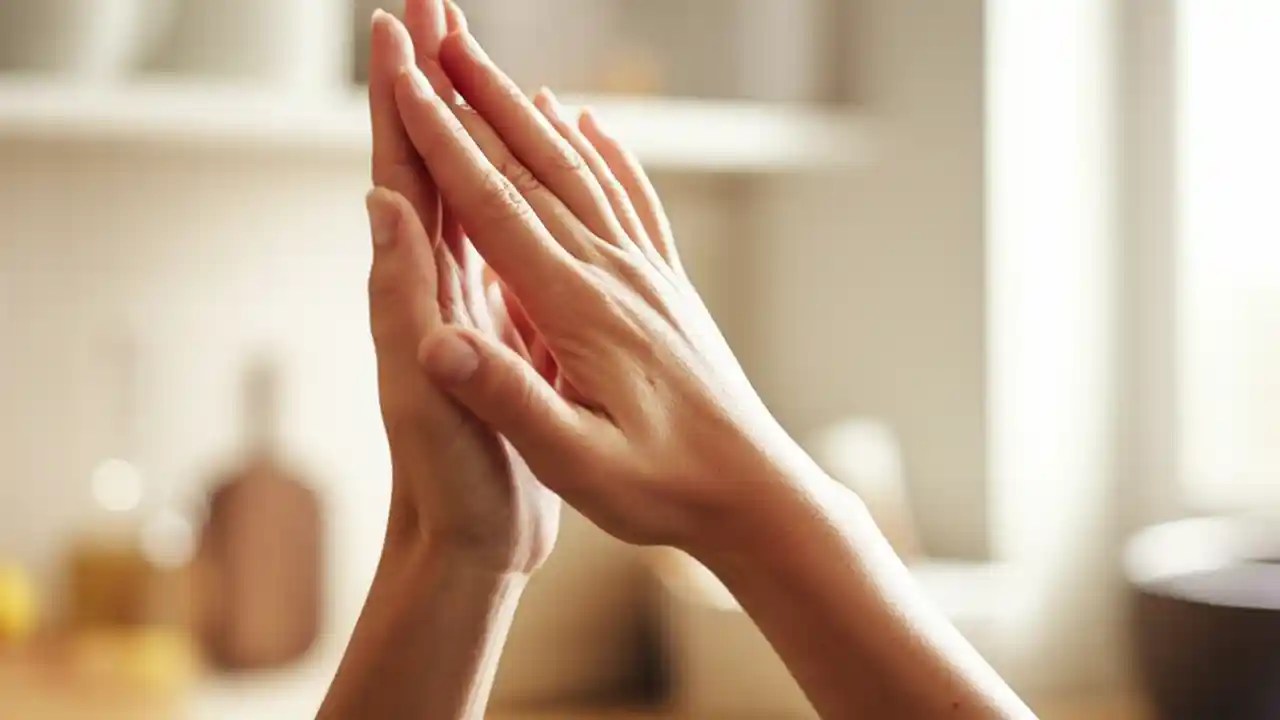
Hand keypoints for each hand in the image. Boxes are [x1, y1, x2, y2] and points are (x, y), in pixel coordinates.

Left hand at [367, 3, 557, 573]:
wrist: (468, 545)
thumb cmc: (449, 483)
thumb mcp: (425, 395)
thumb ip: (402, 305)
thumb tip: (381, 202)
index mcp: (419, 289)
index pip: (401, 172)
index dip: (400, 96)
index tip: (399, 23)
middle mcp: (439, 285)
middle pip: (431, 163)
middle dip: (433, 83)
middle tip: (438, 8)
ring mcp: (474, 302)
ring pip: (473, 194)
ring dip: (473, 127)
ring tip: (485, 70)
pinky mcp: (507, 328)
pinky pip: (513, 243)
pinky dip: (520, 197)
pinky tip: (536, 179)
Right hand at [389, 22, 816, 555]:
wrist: (754, 491)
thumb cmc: (665, 488)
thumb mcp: (581, 465)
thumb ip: (512, 402)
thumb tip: (439, 345)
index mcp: (581, 308)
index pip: (498, 208)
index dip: (446, 144)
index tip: (406, 85)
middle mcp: (615, 272)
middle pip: (535, 165)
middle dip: (478, 96)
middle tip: (437, 33)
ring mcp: (645, 273)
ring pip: (579, 169)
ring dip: (529, 110)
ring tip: (491, 62)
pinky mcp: (665, 285)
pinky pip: (630, 198)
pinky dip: (603, 151)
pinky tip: (590, 121)